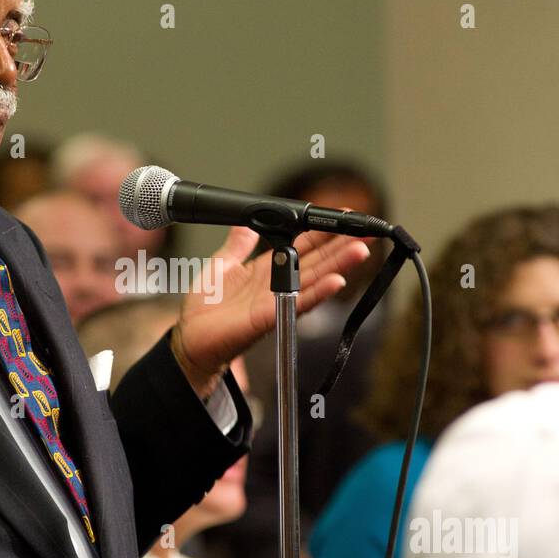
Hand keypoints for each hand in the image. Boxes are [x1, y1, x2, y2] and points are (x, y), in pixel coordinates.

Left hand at [171, 226, 370, 396]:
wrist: (191, 340)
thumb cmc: (205, 309)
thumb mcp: (220, 266)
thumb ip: (236, 245)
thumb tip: (246, 222)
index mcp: (267, 269)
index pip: (302, 245)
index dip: (322, 232)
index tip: (342, 217)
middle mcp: (278, 284)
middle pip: (316, 261)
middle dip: (341, 246)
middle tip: (367, 233)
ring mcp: (277, 301)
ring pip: (313, 280)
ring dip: (338, 266)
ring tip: (360, 252)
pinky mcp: (269, 317)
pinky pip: (297, 303)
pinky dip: (318, 293)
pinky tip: (337, 283)